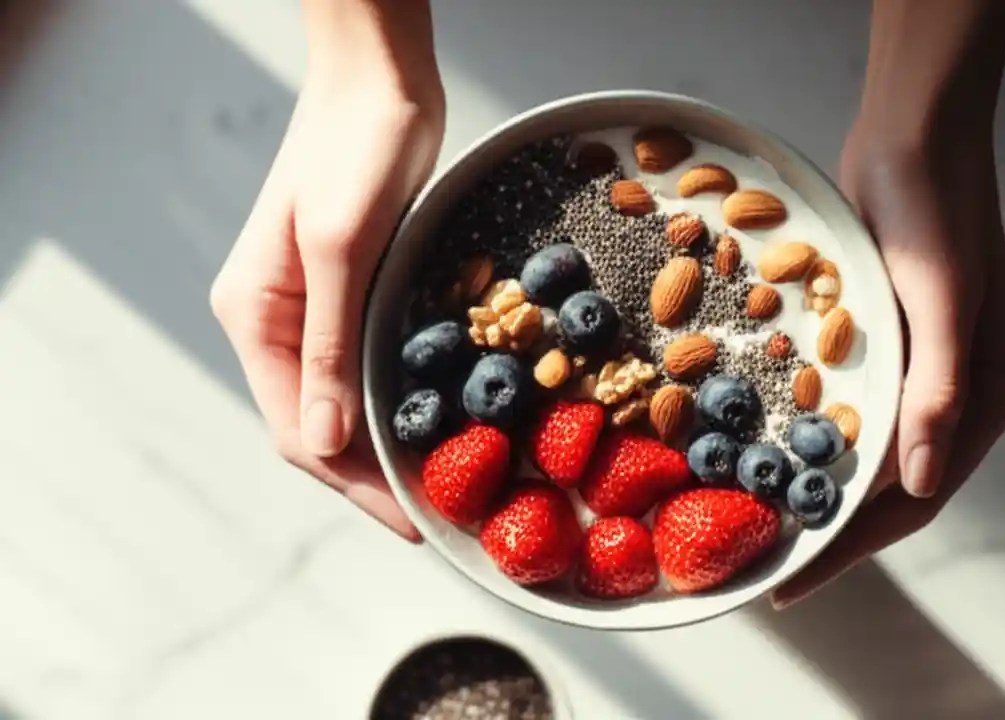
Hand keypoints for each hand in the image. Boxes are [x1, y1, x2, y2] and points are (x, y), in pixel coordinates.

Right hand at [210, 55, 443, 540]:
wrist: (381, 82)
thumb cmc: (356, 150)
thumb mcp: (341, 248)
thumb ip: (328, 344)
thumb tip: (323, 443)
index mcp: (255, 316)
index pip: (298, 429)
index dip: (354, 484)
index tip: (412, 521)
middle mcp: (277, 322)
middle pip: (320, 425)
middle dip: (374, 476)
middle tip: (440, 516)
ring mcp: (314, 308)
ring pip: (346, 401)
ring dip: (390, 445)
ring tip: (448, 485)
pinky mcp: (353, 292)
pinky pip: (371, 365)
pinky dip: (401, 401)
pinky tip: (442, 422)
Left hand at [773, 119, 1004, 607]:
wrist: (914, 138)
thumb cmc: (931, 213)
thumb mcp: (937, 299)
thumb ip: (937, 390)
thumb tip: (922, 484)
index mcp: (993, 396)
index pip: (920, 497)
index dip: (854, 544)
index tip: (795, 582)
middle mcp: (968, 393)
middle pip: (895, 485)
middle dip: (834, 529)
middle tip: (768, 568)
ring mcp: (931, 368)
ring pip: (873, 451)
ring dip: (824, 487)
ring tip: (763, 523)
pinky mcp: (896, 342)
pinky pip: (857, 408)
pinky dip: (820, 437)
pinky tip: (771, 453)